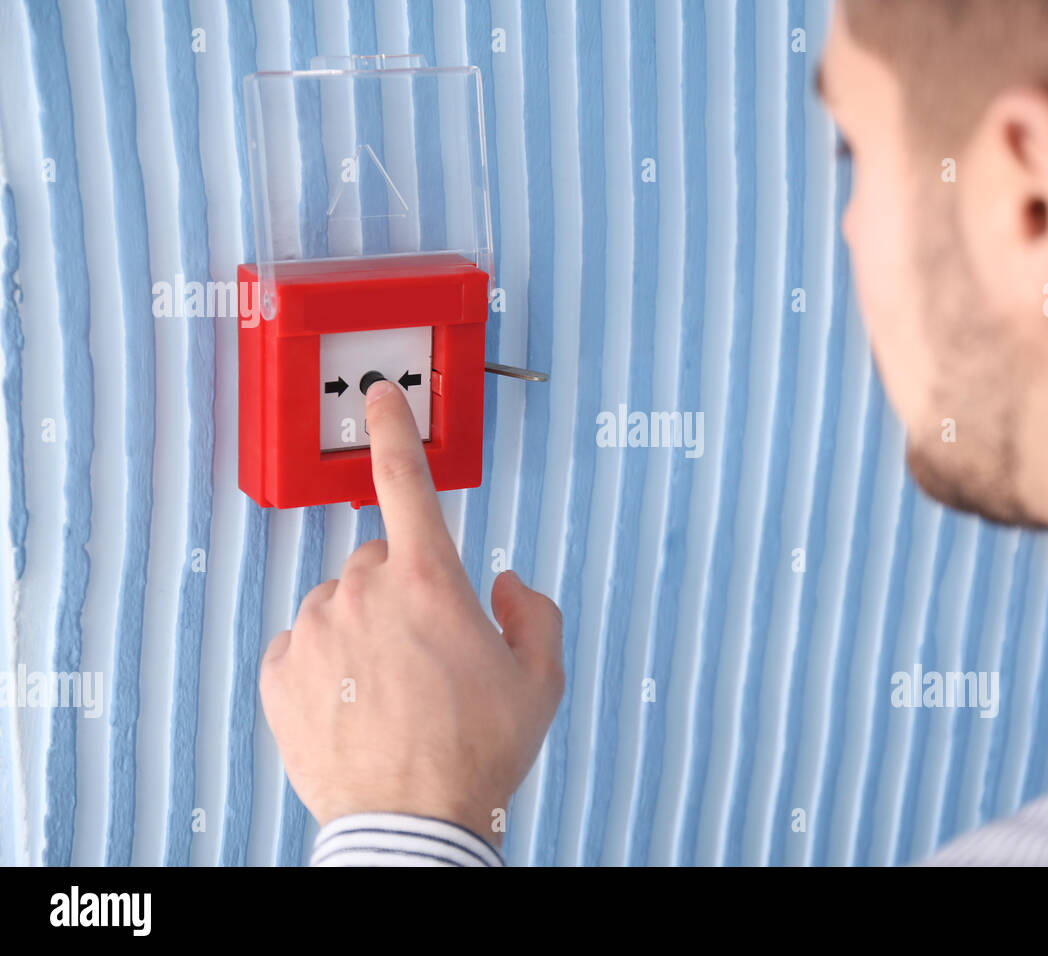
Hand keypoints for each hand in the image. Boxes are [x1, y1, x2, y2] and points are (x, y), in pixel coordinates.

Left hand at [259, 377, 563, 847]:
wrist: (411, 825)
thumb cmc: (474, 753)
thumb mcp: (539, 680)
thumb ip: (535, 613)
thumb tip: (507, 587)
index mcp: (430, 581)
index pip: (406, 481)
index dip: (394, 429)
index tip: (380, 397)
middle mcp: (364, 592)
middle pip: (380, 560)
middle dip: (403, 589)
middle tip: (428, 651)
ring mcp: (314, 631)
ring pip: (339, 603)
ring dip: (362, 628)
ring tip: (391, 689)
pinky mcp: (279, 673)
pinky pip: (302, 645)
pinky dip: (326, 663)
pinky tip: (356, 702)